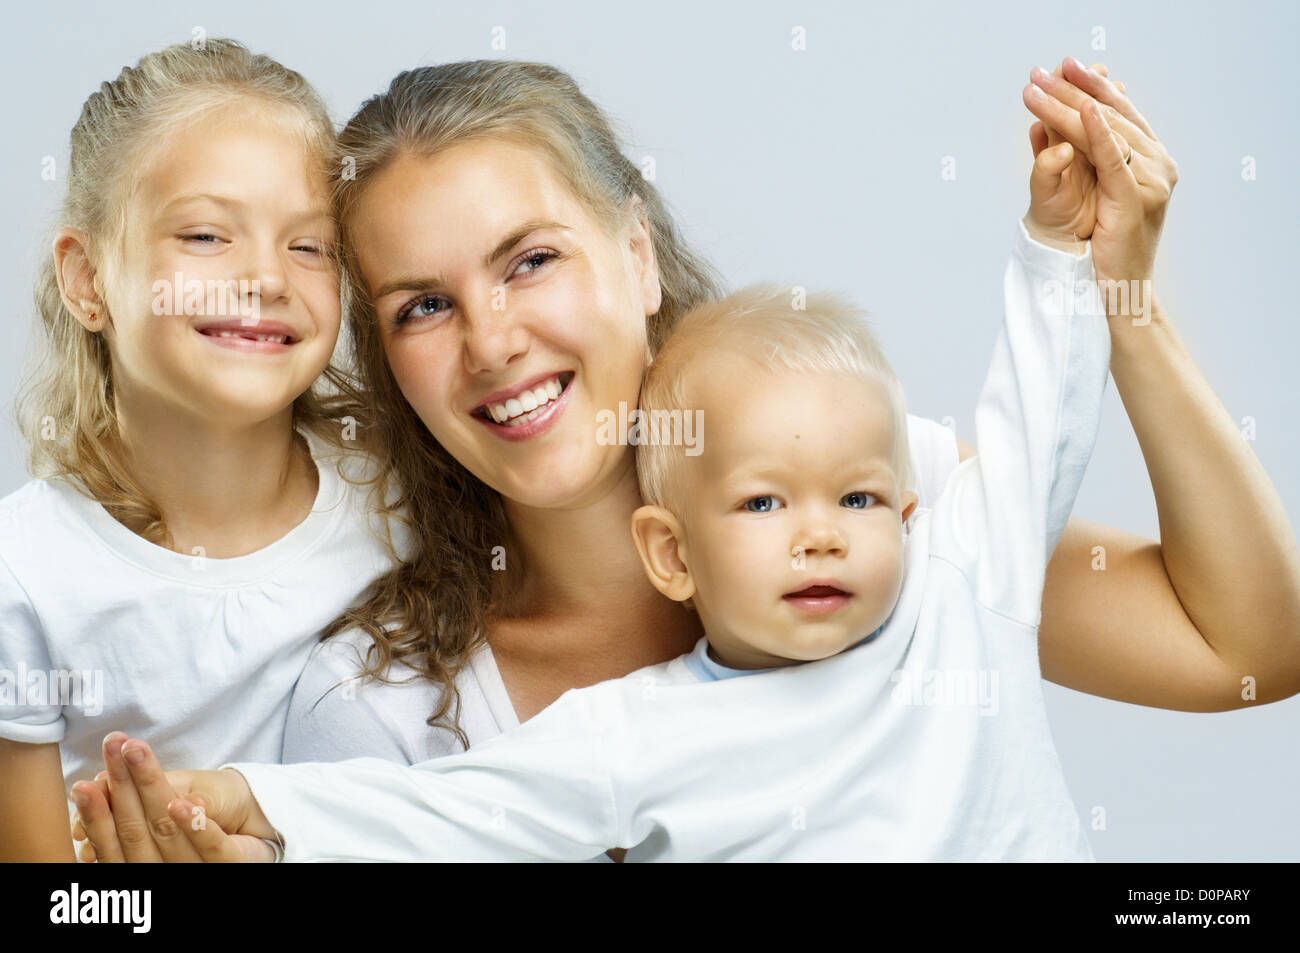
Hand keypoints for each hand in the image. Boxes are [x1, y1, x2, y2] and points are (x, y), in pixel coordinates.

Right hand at [69, 732, 277, 861]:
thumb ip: (146, 796)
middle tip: (110, 746)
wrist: (262, 832)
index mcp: (146, 854)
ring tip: (135, 755)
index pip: (115, 835)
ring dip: (151, 793)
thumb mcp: (178, 799)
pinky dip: (196, 827)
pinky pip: (214, 849)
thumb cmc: (214, 816)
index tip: (84, 781)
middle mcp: (166, 865)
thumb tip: (99, 784)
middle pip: (136, 829)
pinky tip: (181, 804)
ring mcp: (197, 866)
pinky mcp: (231, 864)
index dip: (98, 810)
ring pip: (169, 833)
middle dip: (121, 787)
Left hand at [1022, 56, 1178, 288]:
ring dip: (1072, 104)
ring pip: (1108, 131)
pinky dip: (1098, 132)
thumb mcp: (1090, 196)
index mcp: (1150, 160)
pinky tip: (1082, 109)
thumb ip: (1078, 164)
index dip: (1093, 86)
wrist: (1118, 291)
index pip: (1119, 112)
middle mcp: (1157, 164)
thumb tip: (1054, 136)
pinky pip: (1115, 158)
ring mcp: (1151, 180)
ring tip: (1043, 84)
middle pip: (1111, 116)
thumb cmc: (1102, 248)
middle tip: (1044, 69)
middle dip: (1075, 89)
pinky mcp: (1135, 199)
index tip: (1065, 64)